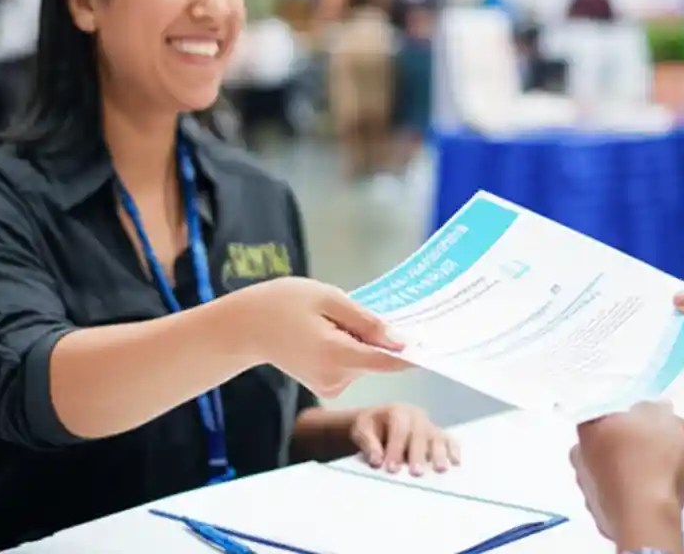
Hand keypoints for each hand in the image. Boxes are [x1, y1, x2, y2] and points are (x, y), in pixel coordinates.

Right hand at [231, 277, 409, 397]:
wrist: (245, 327)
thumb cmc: (283, 304)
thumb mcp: (327, 298)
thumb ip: (365, 320)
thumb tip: (399, 340)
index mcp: (337, 355)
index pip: (387, 361)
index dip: (414, 354)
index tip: (439, 346)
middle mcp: (336, 377)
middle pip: (377, 357)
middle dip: (379, 335)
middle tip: (360, 309)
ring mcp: (330, 384)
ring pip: (364, 359)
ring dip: (360, 338)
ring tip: (329, 318)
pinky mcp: (326, 384)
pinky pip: (351, 363)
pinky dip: (348, 346)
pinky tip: (325, 330)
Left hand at [350, 403, 459, 475]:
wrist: (378, 420)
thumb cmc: (370, 426)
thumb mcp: (362, 430)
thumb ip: (368, 444)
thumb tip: (377, 461)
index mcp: (397, 411)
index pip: (399, 429)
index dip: (396, 449)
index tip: (391, 469)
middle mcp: (416, 415)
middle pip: (420, 433)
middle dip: (418, 454)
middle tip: (416, 473)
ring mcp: (429, 425)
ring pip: (437, 436)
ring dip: (439, 453)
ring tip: (440, 470)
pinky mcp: (437, 434)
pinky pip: (449, 439)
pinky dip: (454, 449)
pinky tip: (456, 463)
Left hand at [571, 402, 683, 551]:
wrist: (647, 516)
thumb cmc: (651, 462)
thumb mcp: (665, 420)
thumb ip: (658, 410)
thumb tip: (656, 410)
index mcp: (589, 426)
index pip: (609, 413)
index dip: (638, 418)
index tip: (658, 424)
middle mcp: (580, 456)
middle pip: (611, 442)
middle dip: (636, 444)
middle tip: (665, 449)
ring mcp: (587, 487)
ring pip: (613, 471)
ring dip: (634, 470)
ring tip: (664, 476)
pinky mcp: (599, 514)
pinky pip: (618, 497)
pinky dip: (633, 495)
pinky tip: (653, 496)